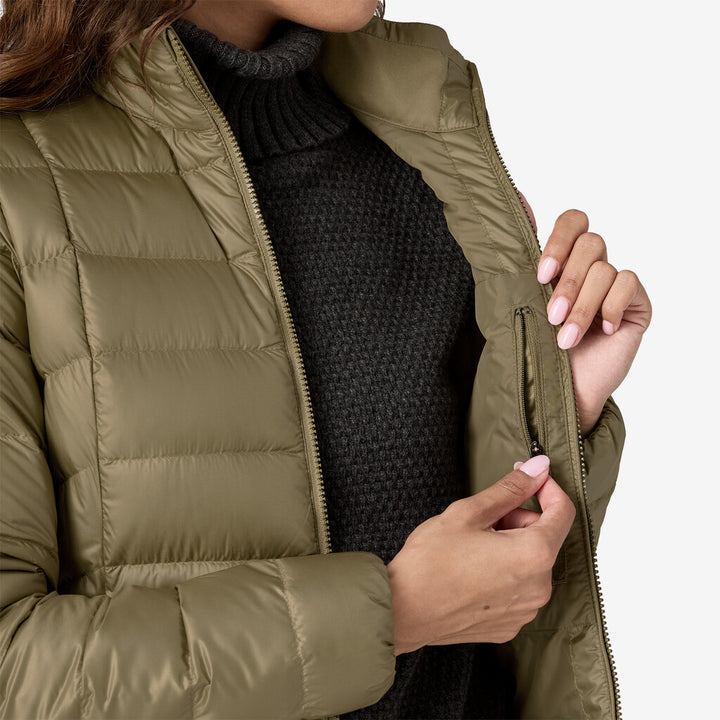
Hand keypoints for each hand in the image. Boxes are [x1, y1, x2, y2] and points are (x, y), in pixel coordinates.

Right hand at [386, 455, 574, 654]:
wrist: (403, 610)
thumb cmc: (430, 561)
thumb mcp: (469, 512)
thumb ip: (510, 488)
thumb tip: (539, 468)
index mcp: (534, 555)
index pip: (563, 512)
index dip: (546, 487)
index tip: (527, 477)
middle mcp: (539, 588)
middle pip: (544, 537)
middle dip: (518, 520)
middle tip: (482, 518)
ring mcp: (525, 611)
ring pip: (530, 563)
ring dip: (510, 547)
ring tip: (472, 547)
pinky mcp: (510, 625)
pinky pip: (518, 589)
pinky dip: (503, 574)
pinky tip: (471, 571)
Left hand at [534, 209, 651, 434]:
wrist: (559, 390)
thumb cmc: (537, 347)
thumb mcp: (521, 299)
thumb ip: (520, 254)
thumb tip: (517, 198)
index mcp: (564, 262)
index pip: (573, 221)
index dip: (560, 239)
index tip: (541, 273)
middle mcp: (591, 268)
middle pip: (591, 242)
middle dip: (568, 281)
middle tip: (552, 314)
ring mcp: (615, 286)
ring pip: (605, 269)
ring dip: (582, 306)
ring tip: (566, 337)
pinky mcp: (637, 304)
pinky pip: (629, 284)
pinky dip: (611, 307)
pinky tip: (603, 330)